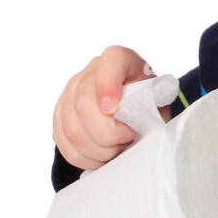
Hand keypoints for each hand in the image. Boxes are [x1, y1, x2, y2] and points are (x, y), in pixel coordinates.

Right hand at [51, 45, 169, 169]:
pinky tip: (101, 157)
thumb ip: (148, 108)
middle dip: (107, 133)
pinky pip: (64, 143)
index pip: (112, 61)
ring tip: (115, 149)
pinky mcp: (60, 114)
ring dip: (97, 149)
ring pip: (72, 129)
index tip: (113, 109)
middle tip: (127, 138)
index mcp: (121, 59)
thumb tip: (130, 127)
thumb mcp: (157, 102)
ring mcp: (71, 91)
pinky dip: (84, 157)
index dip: (108, 85)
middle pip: (83, 103)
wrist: (136, 110)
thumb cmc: (149, 104)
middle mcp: (91, 71)